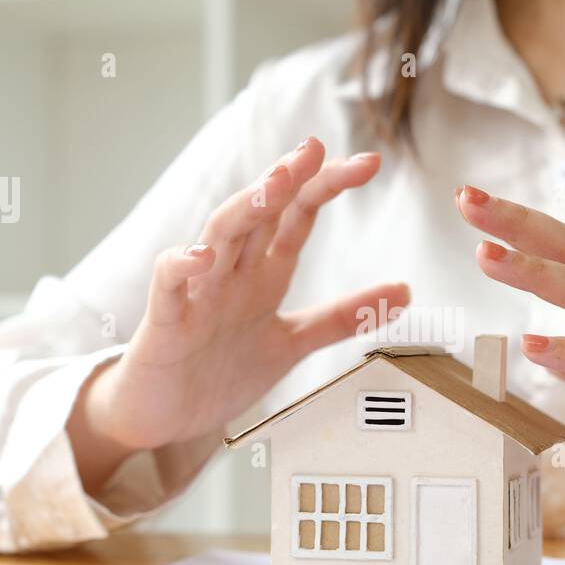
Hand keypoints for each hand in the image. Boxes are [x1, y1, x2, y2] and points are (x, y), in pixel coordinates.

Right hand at [69, 137, 409, 491]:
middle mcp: (230, 273)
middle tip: (315, 149)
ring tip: (275, 183)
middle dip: (286, 178)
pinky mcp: (165, 323)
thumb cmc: (216, 371)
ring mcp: (196, 293)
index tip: (367, 163)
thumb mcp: (291, 343)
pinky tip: (201, 256)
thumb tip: (404, 292)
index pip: (296, 217)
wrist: (159, 415)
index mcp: (261, 276)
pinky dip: (181, 267)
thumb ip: (341, 318)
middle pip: (260, 214)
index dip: (326, 187)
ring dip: (246, 207)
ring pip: (219, 237)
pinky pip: (169, 286)